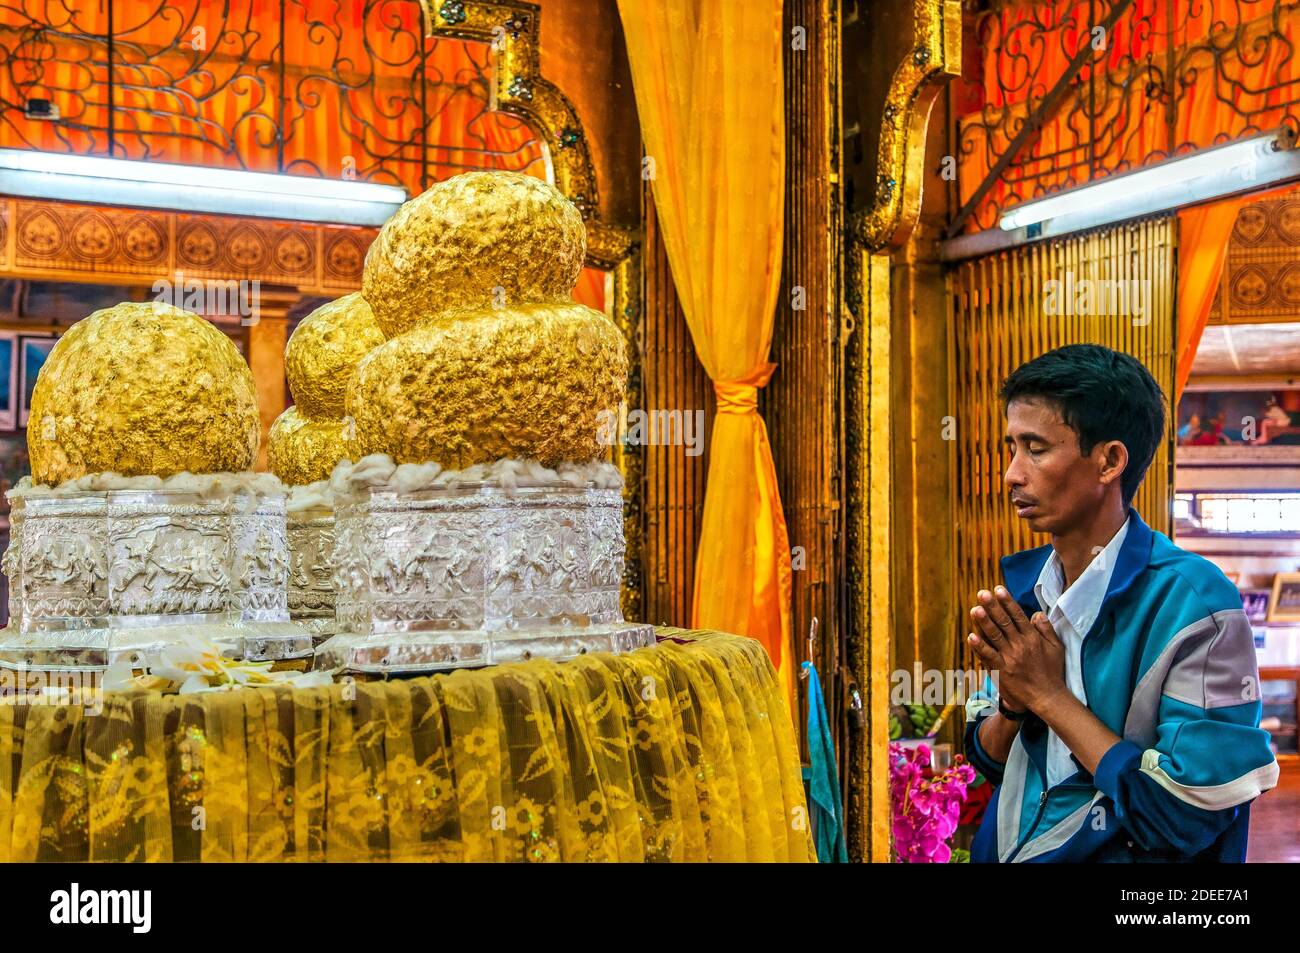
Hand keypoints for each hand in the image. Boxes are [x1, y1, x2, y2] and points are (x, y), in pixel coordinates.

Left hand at [967, 586, 1068, 713]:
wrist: (1047, 697)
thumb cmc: (1052, 671)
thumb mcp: (1056, 647)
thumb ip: (1046, 629)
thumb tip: (1037, 613)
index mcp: (1033, 638)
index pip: (1018, 616)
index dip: (1007, 602)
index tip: (998, 589)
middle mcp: (1020, 646)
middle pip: (1004, 622)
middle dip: (993, 607)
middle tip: (982, 593)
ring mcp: (1010, 658)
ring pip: (995, 636)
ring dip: (984, 622)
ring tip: (975, 609)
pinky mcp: (1001, 671)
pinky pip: (989, 656)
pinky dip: (980, 647)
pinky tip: (971, 636)